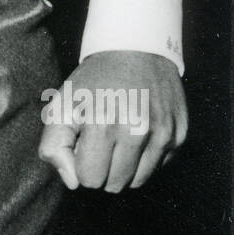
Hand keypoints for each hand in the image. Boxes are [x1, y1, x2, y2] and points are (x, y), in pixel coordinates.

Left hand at [38, 50, 187, 192]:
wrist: (135, 49)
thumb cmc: (92, 82)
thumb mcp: (60, 105)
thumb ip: (54, 146)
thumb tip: (73, 182)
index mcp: (102, 124)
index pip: (89, 180)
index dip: (82, 163)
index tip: (85, 142)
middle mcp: (137, 130)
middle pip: (114, 185)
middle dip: (103, 168)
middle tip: (102, 139)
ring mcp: (162, 133)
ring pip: (138, 181)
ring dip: (125, 167)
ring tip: (119, 137)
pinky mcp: (179, 134)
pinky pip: (158, 168)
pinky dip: (146, 158)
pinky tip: (138, 133)